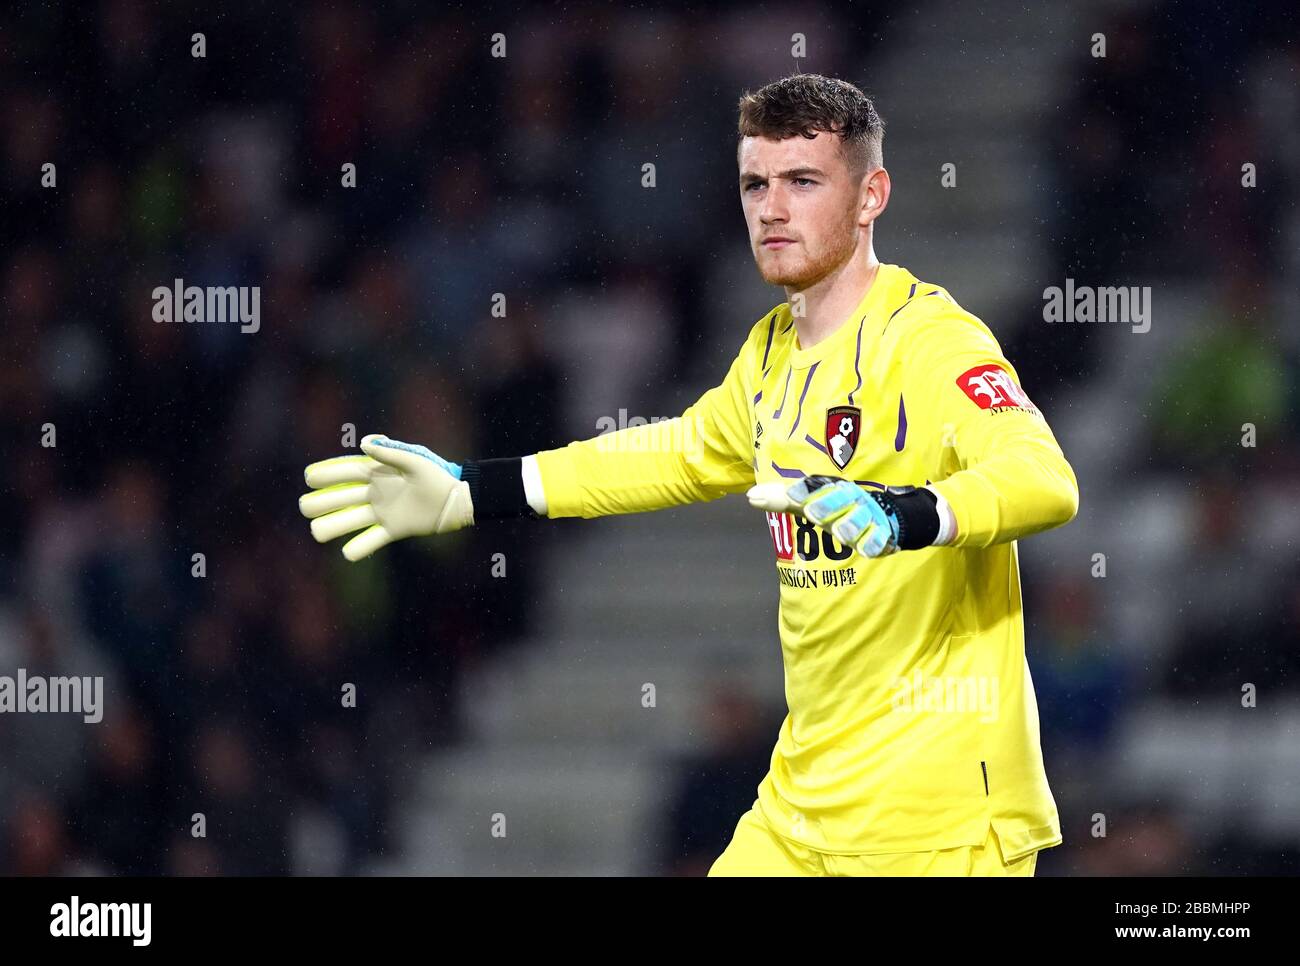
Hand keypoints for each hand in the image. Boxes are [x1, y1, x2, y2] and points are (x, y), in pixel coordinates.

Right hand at [299, 434, 473, 560]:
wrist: (460, 498)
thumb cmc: (438, 474)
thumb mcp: (415, 459)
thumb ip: (390, 452)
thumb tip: (363, 443)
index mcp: (379, 472)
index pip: (347, 472)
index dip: (327, 473)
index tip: (308, 477)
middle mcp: (377, 493)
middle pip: (343, 497)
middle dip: (323, 502)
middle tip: (303, 507)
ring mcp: (383, 512)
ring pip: (352, 519)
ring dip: (334, 526)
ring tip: (315, 532)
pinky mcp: (394, 529)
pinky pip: (373, 539)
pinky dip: (360, 547)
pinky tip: (347, 554)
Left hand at [747, 475, 905, 557]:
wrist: (882, 517)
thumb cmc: (837, 508)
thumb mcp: (810, 503)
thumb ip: (781, 500)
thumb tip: (751, 496)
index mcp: (831, 488)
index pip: (816, 486)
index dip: (804, 490)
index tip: (791, 496)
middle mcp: (850, 498)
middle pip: (839, 499)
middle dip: (827, 505)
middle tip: (813, 514)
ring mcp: (867, 516)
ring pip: (859, 519)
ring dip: (850, 525)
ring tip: (842, 535)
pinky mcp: (882, 533)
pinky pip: (878, 538)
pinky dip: (873, 543)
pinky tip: (865, 550)